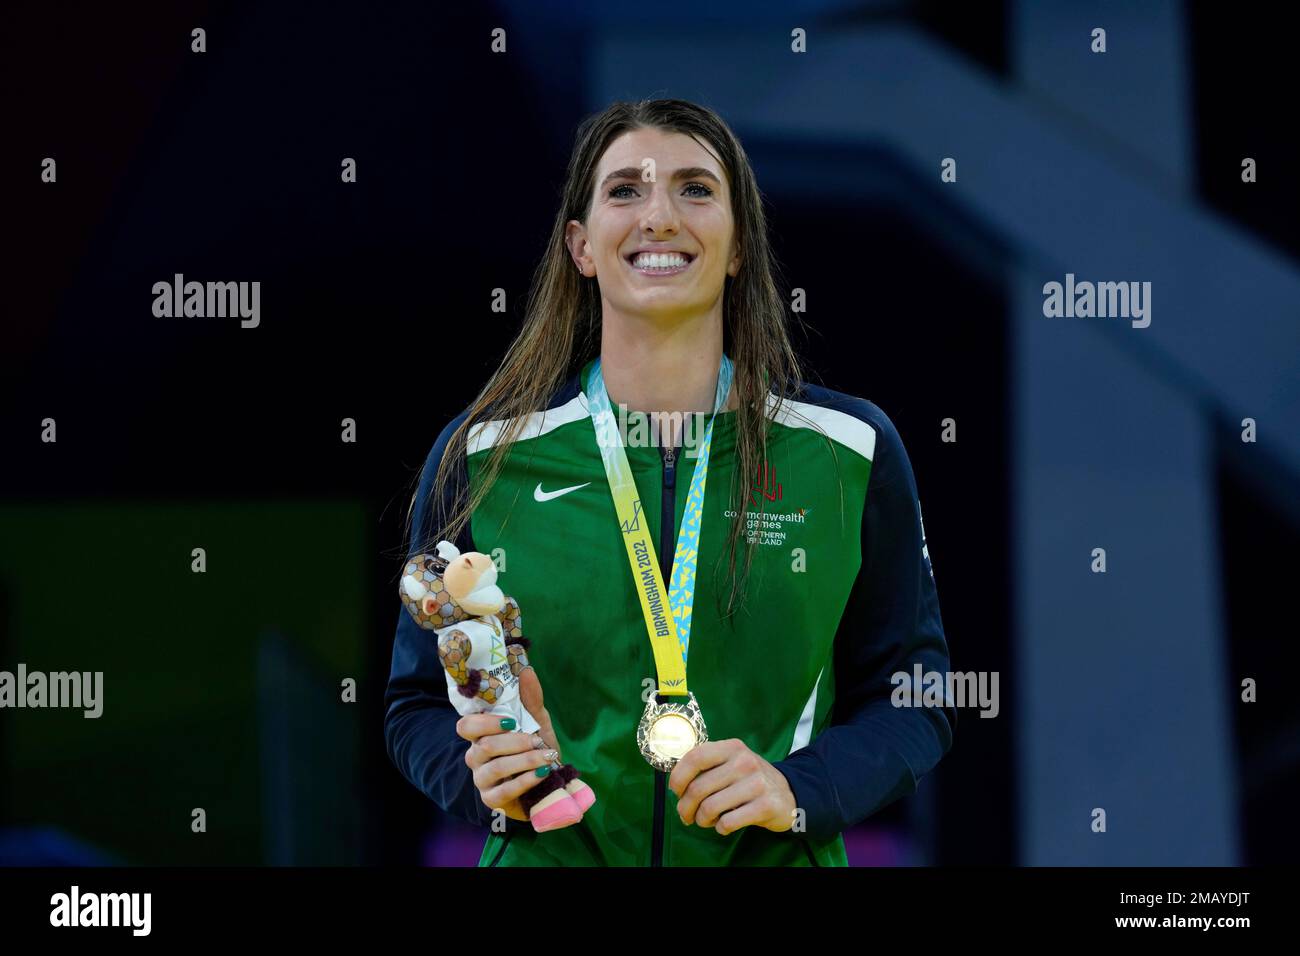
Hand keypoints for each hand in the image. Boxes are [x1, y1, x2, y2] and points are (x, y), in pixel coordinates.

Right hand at [457, 669, 562, 822]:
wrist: (547, 782)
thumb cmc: (536, 747)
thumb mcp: (537, 721)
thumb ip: (530, 699)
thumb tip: (526, 670)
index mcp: (482, 733)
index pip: (466, 725)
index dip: (485, 723)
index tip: (511, 721)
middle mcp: (475, 755)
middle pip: (483, 746)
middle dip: (515, 742)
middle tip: (538, 739)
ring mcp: (481, 779)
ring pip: (495, 768)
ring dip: (524, 760)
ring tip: (546, 757)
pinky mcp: (492, 799)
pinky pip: (504, 791)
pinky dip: (526, 780)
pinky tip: (542, 773)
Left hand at [668, 739, 797, 835]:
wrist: (788, 793)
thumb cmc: (750, 778)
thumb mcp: (732, 761)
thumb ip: (707, 764)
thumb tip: (676, 782)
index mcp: (732, 747)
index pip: (695, 757)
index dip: (678, 777)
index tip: (676, 791)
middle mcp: (744, 762)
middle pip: (698, 788)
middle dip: (685, 807)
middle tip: (686, 815)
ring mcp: (756, 784)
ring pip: (710, 808)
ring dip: (701, 819)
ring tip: (706, 820)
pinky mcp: (765, 806)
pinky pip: (728, 822)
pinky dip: (720, 828)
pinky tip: (723, 825)